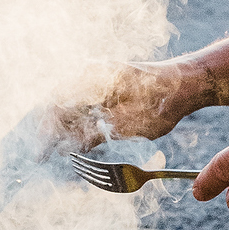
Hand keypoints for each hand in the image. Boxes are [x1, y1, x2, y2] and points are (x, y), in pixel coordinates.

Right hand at [45, 60, 210, 150]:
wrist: (188, 84)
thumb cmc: (161, 103)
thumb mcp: (127, 126)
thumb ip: (93, 135)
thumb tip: (67, 148)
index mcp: (93, 77)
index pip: (56, 106)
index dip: (46, 133)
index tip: (40, 155)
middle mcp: (91, 74)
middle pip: (59, 104)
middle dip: (51, 131)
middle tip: (44, 156)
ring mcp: (99, 78)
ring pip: (71, 105)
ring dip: (64, 128)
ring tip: (58, 151)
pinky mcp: (107, 86)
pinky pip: (84, 104)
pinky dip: (78, 122)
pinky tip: (76, 139)